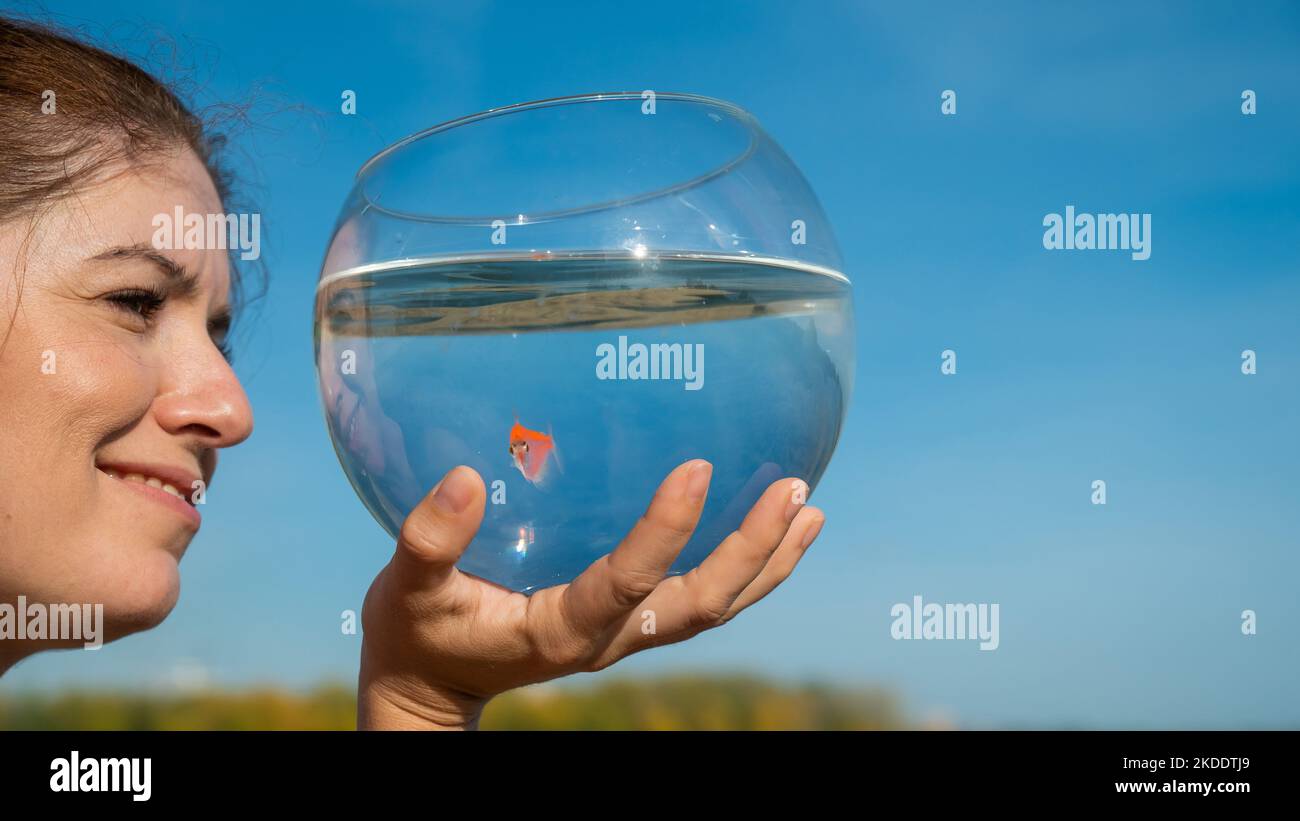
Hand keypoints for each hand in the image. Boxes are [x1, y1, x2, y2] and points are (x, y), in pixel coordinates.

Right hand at [356, 460, 824, 728]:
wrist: (430, 682)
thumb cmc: (418, 631)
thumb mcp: (405, 591)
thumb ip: (428, 541)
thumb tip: (463, 478)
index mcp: (559, 631)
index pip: (626, 582)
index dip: (665, 530)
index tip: (698, 467)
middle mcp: (607, 638)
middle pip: (701, 606)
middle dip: (752, 553)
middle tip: (796, 492)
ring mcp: (625, 634)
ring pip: (714, 608)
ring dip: (765, 562)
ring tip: (810, 509)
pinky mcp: (628, 621)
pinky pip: (699, 600)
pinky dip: (746, 568)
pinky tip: (773, 527)